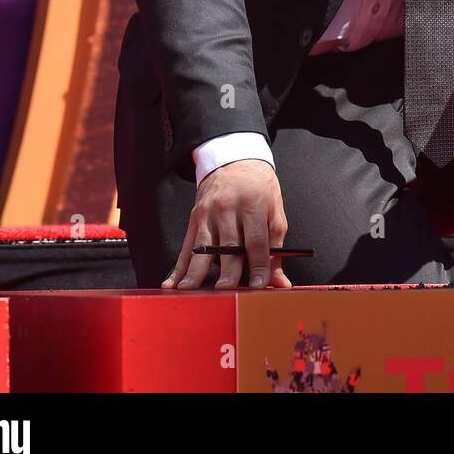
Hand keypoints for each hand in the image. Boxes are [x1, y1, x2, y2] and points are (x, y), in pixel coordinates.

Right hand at [162, 159, 292, 290]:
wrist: (234, 160)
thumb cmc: (259, 188)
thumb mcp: (275, 211)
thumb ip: (276, 248)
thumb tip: (280, 282)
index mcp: (253, 206)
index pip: (256, 241)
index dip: (258, 265)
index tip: (259, 286)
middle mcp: (228, 210)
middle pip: (228, 246)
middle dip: (228, 272)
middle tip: (227, 293)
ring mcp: (208, 214)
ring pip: (203, 248)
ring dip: (197, 272)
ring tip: (192, 293)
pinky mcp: (194, 219)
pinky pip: (186, 247)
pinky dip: (179, 268)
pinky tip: (173, 283)